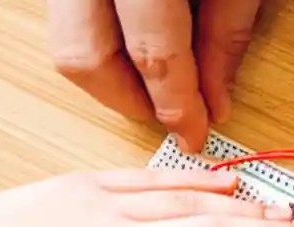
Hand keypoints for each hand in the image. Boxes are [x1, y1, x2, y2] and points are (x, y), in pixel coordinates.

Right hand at [49, 0, 262, 150]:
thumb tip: (215, 101)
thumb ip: (226, 34)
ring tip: (155, 85)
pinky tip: (134, 54)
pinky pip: (70, 23)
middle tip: (169, 116)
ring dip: (111, 78)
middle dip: (128, 101)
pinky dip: (101, 48)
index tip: (196, 135)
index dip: (178, 105)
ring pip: (68, 44)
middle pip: (85, 58)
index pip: (153, 55)